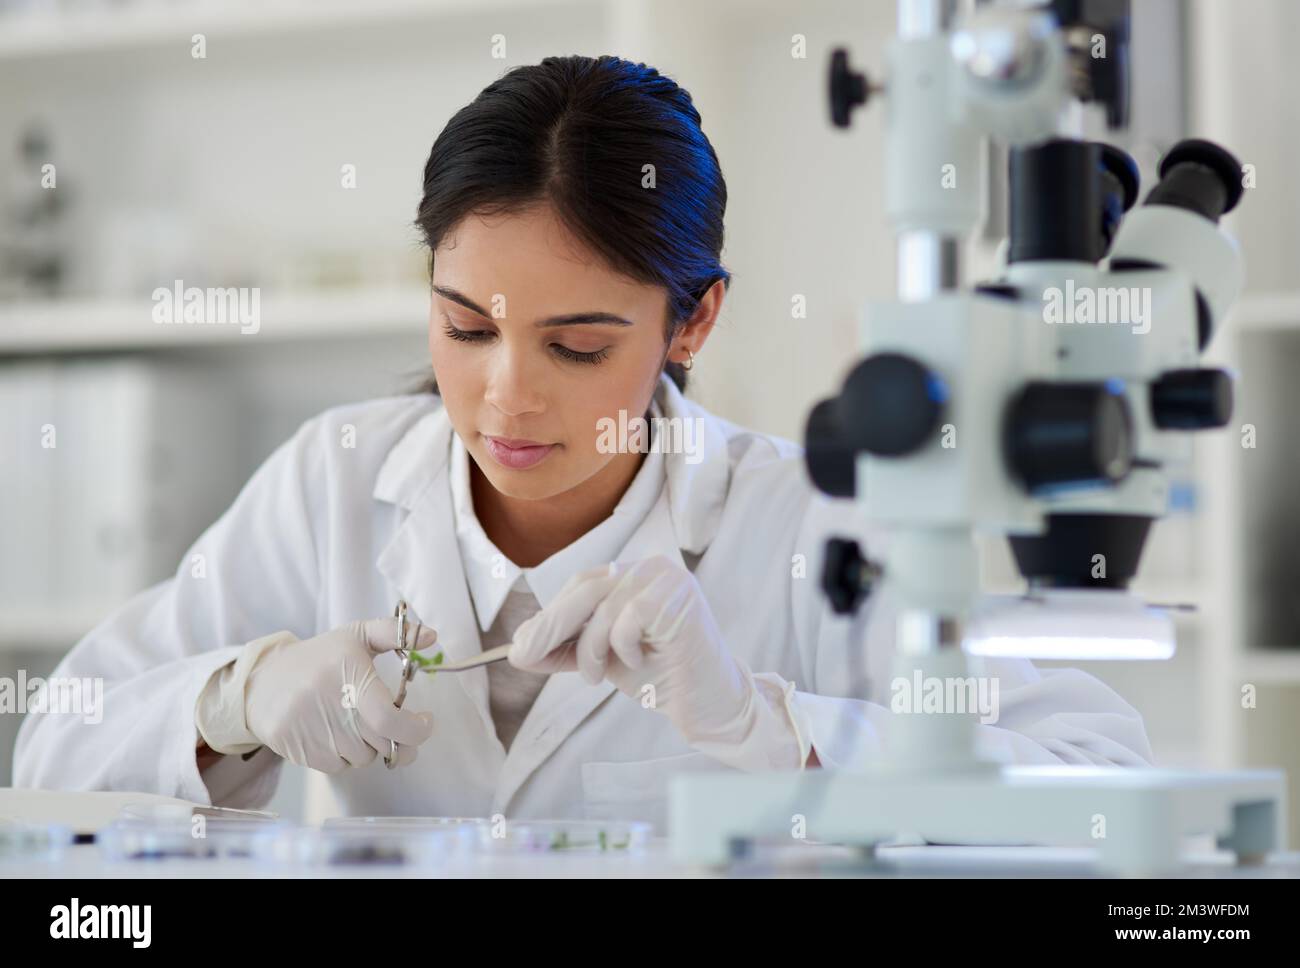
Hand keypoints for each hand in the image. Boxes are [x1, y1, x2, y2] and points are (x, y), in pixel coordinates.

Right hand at [234, 619, 436, 772]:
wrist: (260, 682)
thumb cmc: (318, 658)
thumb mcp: (354, 636)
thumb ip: (394, 632)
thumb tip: (431, 635)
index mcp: (349, 676)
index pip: (389, 719)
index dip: (415, 730)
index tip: (424, 721)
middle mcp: (331, 707)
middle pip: (383, 744)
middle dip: (401, 741)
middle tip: (399, 727)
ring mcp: (314, 733)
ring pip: (364, 758)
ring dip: (370, 747)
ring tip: (357, 723)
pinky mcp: (300, 752)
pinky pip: (339, 767)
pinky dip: (345, 755)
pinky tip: (335, 732)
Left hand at [509, 556, 807, 770]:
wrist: (708, 703)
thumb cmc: (660, 675)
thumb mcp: (603, 658)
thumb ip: (566, 647)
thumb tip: (517, 648)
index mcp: (635, 575)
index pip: (581, 585)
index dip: (550, 615)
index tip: (522, 647)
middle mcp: (652, 568)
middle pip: (586, 589)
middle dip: (550, 627)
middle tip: (524, 656)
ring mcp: (669, 579)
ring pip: (603, 608)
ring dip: (590, 651)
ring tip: (599, 677)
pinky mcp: (680, 598)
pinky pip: (627, 620)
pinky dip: (623, 649)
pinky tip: (641, 662)